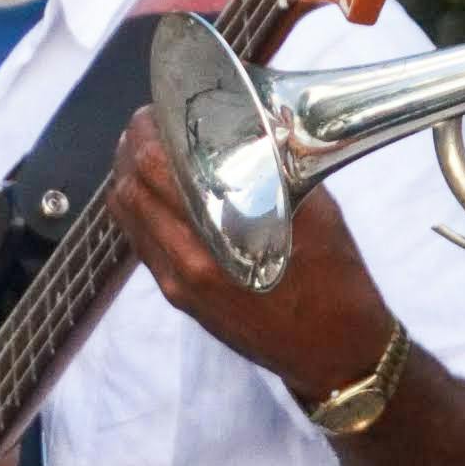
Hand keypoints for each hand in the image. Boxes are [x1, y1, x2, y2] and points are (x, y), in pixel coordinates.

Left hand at [111, 106, 401, 411]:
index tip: (157, 110)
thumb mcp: (319, 217)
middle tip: (150, 125)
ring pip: (127, 218)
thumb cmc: (337, 287)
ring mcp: (178, 285)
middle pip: (128, 191)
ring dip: (129, 179)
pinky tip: (161, 195)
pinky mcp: (180, 298)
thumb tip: (260, 124)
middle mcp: (186, 265)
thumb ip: (281, 170)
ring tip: (149, 153)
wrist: (336, 356)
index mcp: (217, 240)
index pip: (152, 170)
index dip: (146, 131)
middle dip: (130, 149)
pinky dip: (141, 211)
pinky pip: (143, 243)